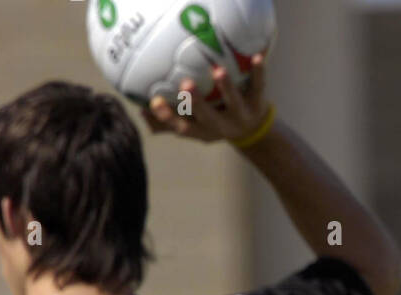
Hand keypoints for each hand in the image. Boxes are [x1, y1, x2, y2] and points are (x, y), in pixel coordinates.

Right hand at [141, 53, 269, 144]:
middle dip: (197, 103)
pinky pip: (259, 86)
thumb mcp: (194, 126)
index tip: (155, 103)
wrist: (255, 131)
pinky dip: (258, 72)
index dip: (169, 118)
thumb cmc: (215, 121)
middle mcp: (223, 125)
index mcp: (204, 130)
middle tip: (185, 84)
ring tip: (218, 70)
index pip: (184, 128)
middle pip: (209, 117)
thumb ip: (168, 120)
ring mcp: (242, 114)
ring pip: (234, 102)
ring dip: (226, 86)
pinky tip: (256, 57)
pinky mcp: (258, 103)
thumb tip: (142, 110)